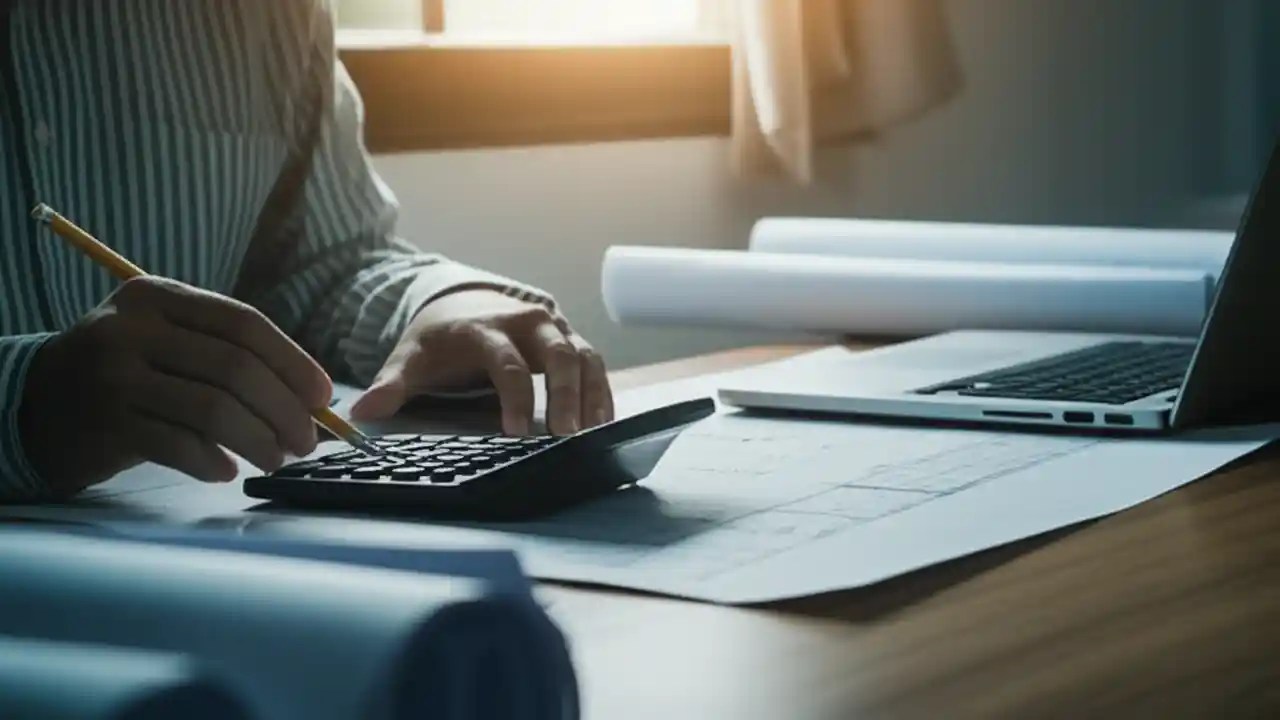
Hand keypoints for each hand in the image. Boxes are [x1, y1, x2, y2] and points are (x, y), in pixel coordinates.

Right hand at [19, 277, 330, 494]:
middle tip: (306, 440)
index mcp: (157, 296)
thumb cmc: (126, 369)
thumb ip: (226, 353)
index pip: (243, 323)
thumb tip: (309, 395)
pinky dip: (212, 462)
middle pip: (235, 368)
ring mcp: (115, 376)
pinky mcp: (106, 423)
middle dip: (283, 409)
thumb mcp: (164, 338)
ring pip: (212, 409)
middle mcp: (133, 330)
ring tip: (276, 458)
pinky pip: (178, 445)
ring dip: (257, 440)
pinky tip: (226, 470)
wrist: (37, 401)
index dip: (292, 361)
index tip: (321, 397)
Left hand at [350, 289, 613, 435]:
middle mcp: (526, 322)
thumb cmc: (438, 341)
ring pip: (584, 356)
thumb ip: (391, 386)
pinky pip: (594, 361)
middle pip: (558, 354)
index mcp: (485, 328)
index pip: (507, 362)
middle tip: (567, 435)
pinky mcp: (570, 338)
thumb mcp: (410, 358)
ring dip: (591, 394)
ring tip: (592, 433)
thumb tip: (361, 412)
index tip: (516, 432)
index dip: (514, 397)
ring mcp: (553, 328)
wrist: (464, 302)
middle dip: (566, 395)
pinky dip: (601, 390)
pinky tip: (603, 421)